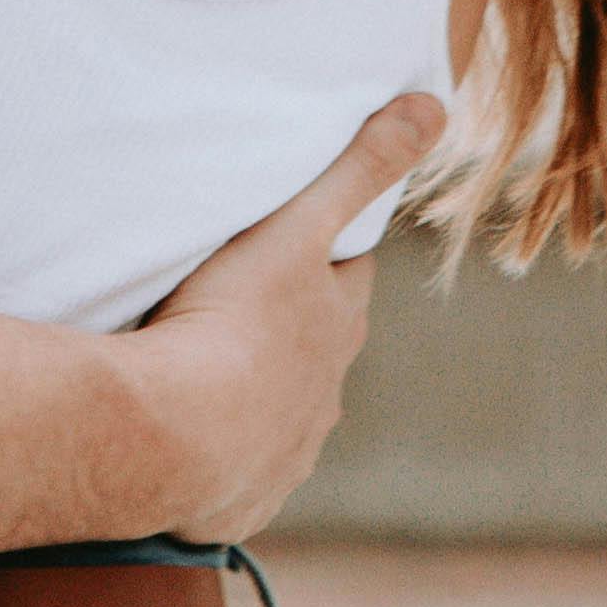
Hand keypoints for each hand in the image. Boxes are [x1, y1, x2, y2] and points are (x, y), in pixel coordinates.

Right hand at [115, 91, 441, 541]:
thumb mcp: (294, 228)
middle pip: (317, 352)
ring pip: (281, 416)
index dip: (328, 258)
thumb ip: (358, 166)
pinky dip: (223, 457)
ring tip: (207, 375)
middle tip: (241, 304)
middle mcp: (323, 396)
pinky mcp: (243, 501)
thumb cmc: (228, 322)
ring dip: (255, 397)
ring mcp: (285, 453)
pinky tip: (191, 443)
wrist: (170, 435)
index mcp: (336, 327)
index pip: (347, 279)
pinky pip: (239, 475)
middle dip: (293, 330)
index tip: (303, 241)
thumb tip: (436, 105)